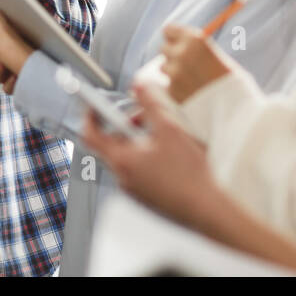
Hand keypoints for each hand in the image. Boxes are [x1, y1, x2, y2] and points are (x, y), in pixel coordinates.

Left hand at [82, 85, 219, 227]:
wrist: (204, 210)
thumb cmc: (187, 174)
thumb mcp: (169, 129)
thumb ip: (150, 104)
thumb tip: (139, 86)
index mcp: (121, 161)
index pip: (91, 135)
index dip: (90, 115)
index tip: (95, 104)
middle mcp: (122, 177)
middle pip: (113, 144)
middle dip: (127, 125)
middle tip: (146, 117)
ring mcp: (133, 189)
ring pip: (128, 156)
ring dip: (141, 141)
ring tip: (164, 138)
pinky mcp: (145, 197)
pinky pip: (139, 170)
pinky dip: (148, 157)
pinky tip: (171, 157)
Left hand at [158, 23, 235, 103]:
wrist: (235, 108)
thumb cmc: (232, 81)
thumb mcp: (218, 56)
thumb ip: (199, 50)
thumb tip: (186, 46)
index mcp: (195, 40)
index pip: (169, 29)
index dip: (173, 37)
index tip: (176, 42)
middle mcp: (181, 53)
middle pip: (163, 48)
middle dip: (172, 54)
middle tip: (184, 62)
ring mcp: (174, 73)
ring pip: (163, 67)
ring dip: (172, 71)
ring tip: (189, 79)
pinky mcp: (172, 90)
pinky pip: (168, 84)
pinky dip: (176, 87)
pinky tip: (191, 92)